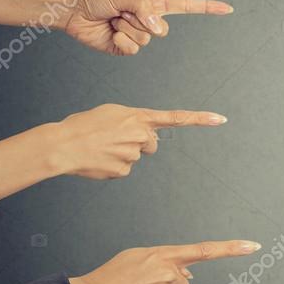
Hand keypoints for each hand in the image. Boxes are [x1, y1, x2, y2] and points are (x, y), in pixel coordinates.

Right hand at [47, 104, 226, 178]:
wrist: (62, 145)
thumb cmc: (84, 125)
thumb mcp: (112, 113)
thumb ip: (134, 121)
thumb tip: (145, 136)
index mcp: (139, 117)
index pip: (176, 118)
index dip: (200, 119)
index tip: (221, 119)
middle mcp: (141, 135)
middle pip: (152, 144)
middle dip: (139, 143)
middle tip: (114, 139)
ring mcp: (134, 154)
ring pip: (136, 156)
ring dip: (122, 153)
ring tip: (100, 148)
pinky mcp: (124, 171)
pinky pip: (124, 169)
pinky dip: (113, 166)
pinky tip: (99, 160)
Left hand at [62, 0, 232, 55]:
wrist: (74, 11)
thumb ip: (146, 9)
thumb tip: (158, 29)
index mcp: (154, 4)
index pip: (187, 7)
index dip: (207, 8)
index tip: (228, 9)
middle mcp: (149, 20)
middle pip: (163, 30)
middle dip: (141, 21)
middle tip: (122, 12)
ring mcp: (138, 36)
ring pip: (146, 41)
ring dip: (127, 29)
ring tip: (113, 20)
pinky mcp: (126, 49)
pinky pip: (133, 50)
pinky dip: (120, 41)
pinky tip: (110, 33)